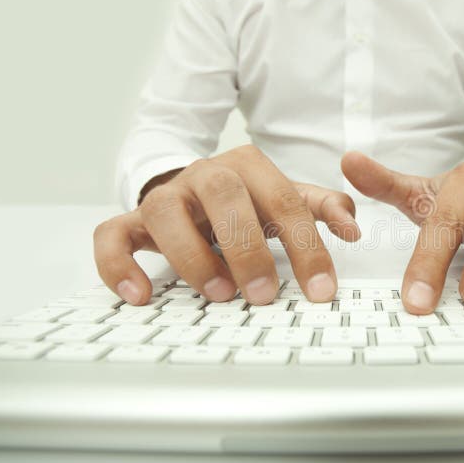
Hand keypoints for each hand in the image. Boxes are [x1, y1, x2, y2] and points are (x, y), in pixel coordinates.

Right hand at [94, 145, 359, 305]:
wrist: (192, 189)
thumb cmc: (247, 203)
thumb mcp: (286, 200)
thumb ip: (322, 207)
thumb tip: (353, 227)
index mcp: (249, 167)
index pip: (285, 201)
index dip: (307, 247)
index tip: (321, 290)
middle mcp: (204, 175)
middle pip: (224, 197)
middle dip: (247, 248)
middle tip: (264, 295)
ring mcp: (165, 197)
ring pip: (165, 213)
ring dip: (191, 255)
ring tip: (217, 293)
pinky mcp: (132, 221)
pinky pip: (110, 235)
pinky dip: (117, 265)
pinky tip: (140, 294)